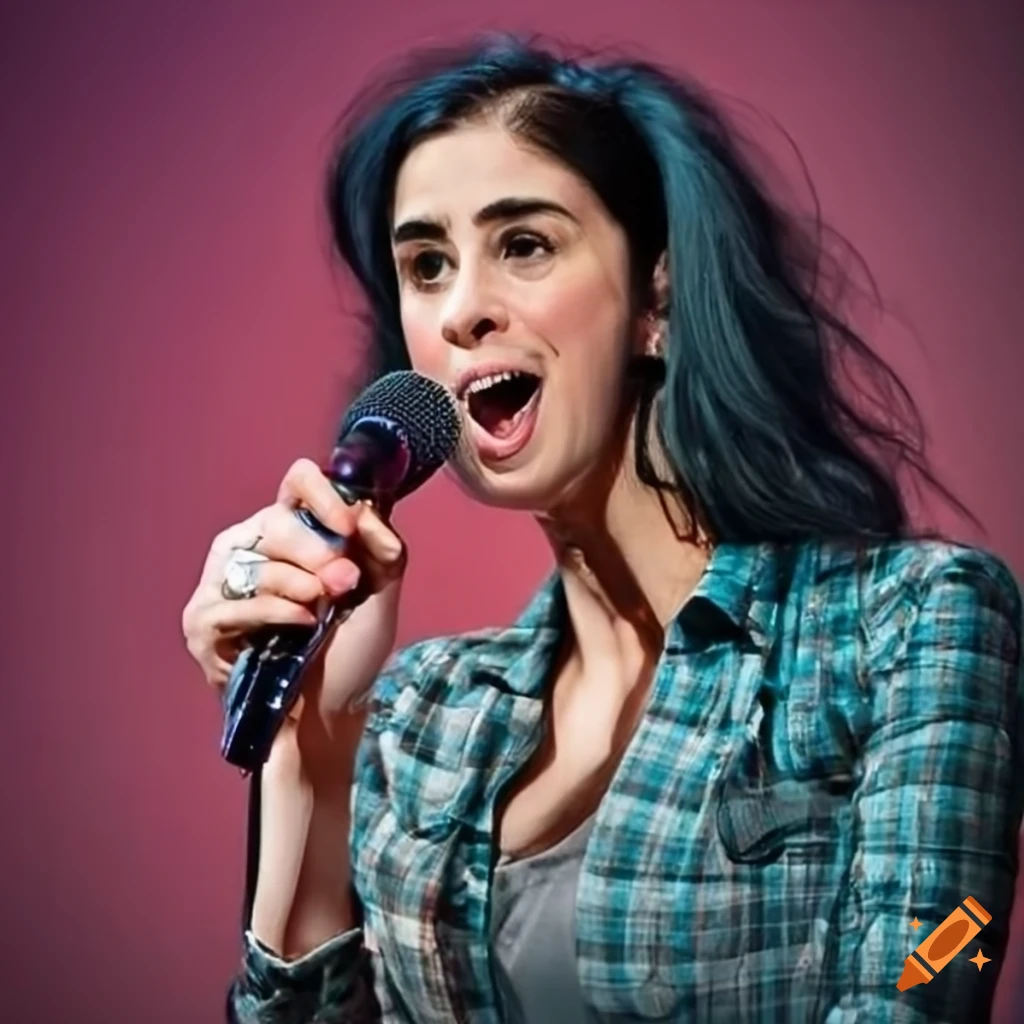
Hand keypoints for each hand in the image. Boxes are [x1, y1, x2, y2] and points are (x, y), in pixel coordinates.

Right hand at [182, 458, 406, 766]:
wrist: (329, 715)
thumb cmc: (349, 652)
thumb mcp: (381, 594)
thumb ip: (383, 547)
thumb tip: (367, 507)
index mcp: (293, 533)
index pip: (297, 483)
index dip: (323, 496)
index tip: (347, 525)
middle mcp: (251, 548)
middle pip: (276, 520)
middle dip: (318, 553)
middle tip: (343, 585)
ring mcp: (222, 584)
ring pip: (258, 562)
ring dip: (300, 587)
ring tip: (319, 614)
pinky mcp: (204, 623)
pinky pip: (238, 602)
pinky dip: (276, 613)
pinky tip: (301, 626)